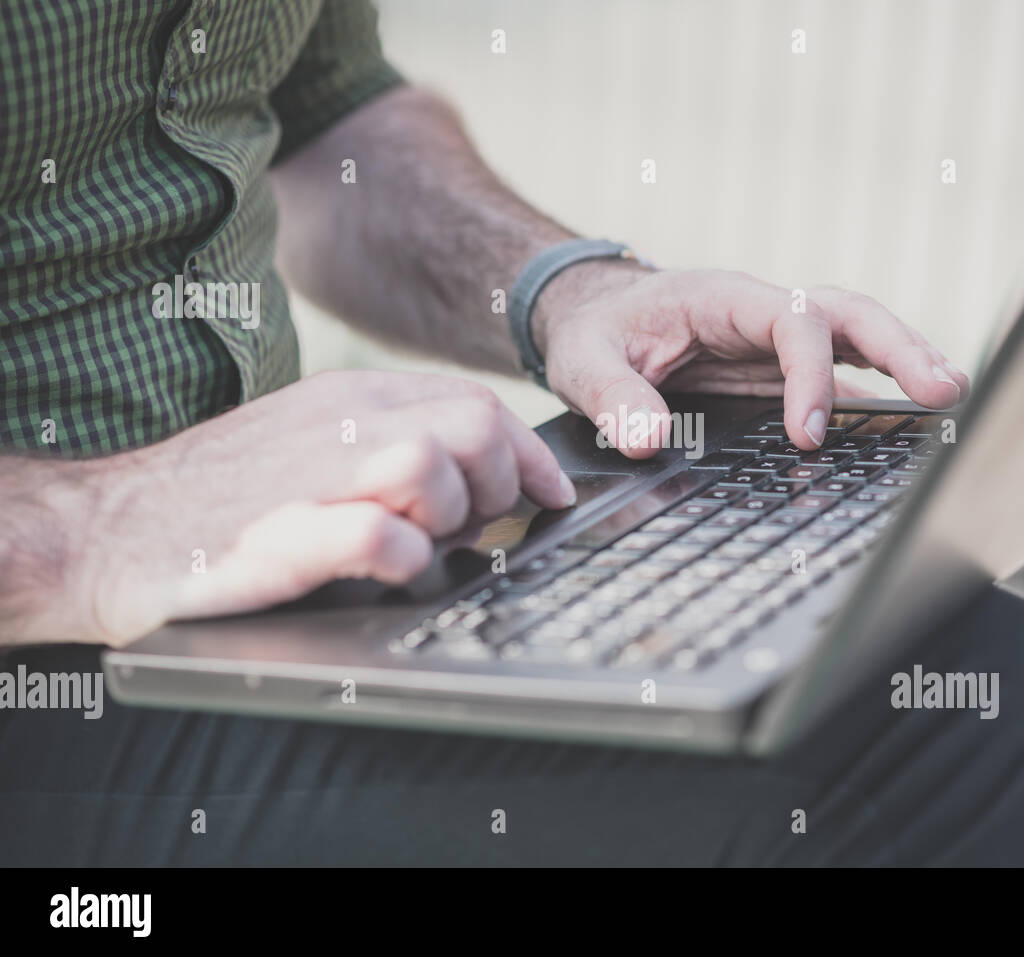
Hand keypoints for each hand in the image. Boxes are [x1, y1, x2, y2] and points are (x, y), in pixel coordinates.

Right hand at [83, 371, 574, 643]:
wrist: (111, 529)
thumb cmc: (218, 498)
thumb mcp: (312, 444)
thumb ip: (387, 446)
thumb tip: (472, 478)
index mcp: (352, 400)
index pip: (476, 403)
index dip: (528, 453)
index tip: (549, 493)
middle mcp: (340, 425)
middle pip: (473, 425)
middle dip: (498, 483)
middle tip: (473, 526)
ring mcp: (312, 478)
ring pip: (433, 467)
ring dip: (450, 514)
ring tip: (422, 543)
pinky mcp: (282, 538)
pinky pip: (378, 536)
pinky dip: (404, 557)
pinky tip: (389, 568)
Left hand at [534, 265, 969, 457]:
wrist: (593, 315)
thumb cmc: (594, 330)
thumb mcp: (584, 361)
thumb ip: (614, 397)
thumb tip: (648, 440)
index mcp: (725, 299)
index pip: (793, 323)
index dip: (811, 376)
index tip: (807, 436)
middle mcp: (763, 313)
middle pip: (851, 314)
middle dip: (901, 347)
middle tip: (944, 391)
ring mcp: (776, 341)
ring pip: (858, 339)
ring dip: (906, 364)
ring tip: (951, 401)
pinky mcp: (778, 371)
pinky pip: (838, 377)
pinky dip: (875, 397)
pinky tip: (906, 427)